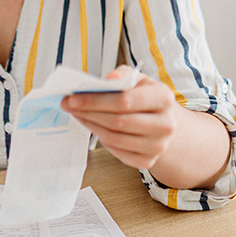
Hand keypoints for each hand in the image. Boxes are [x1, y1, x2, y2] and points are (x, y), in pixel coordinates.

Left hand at [61, 65, 179, 169]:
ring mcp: (157, 146)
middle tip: (69, 105)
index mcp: (164, 98)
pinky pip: (116, 151)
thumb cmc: (146, 98)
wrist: (164, 123)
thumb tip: (109, 80)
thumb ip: (123, 75)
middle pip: (118, 121)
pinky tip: (93, 126)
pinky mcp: (147, 161)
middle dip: (89, 113)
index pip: (125, 101)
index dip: (96, 100)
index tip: (74, 97)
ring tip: (78, 114)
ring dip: (91, 125)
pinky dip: (101, 139)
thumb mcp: (139, 79)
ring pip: (114, 138)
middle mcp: (165, 124)